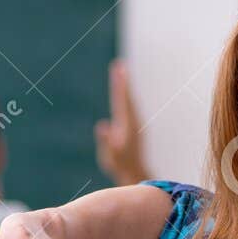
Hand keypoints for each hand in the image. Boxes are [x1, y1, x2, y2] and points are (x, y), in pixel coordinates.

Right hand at [95, 60, 148, 185]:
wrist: (135, 174)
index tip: (118, 72)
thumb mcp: (110, 156)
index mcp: (127, 126)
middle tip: (119, 64)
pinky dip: (125, 97)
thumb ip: (106, 141)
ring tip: (121, 72)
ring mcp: (134, 124)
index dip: (120, 86)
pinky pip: (128, 107)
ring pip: (129, 101)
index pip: (122, 101)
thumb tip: (102, 125)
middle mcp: (133, 122)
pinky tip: (123, 92)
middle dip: (122, 81)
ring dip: (124, 86)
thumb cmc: (120, 166)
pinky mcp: (133, 127)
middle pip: (126, 97)